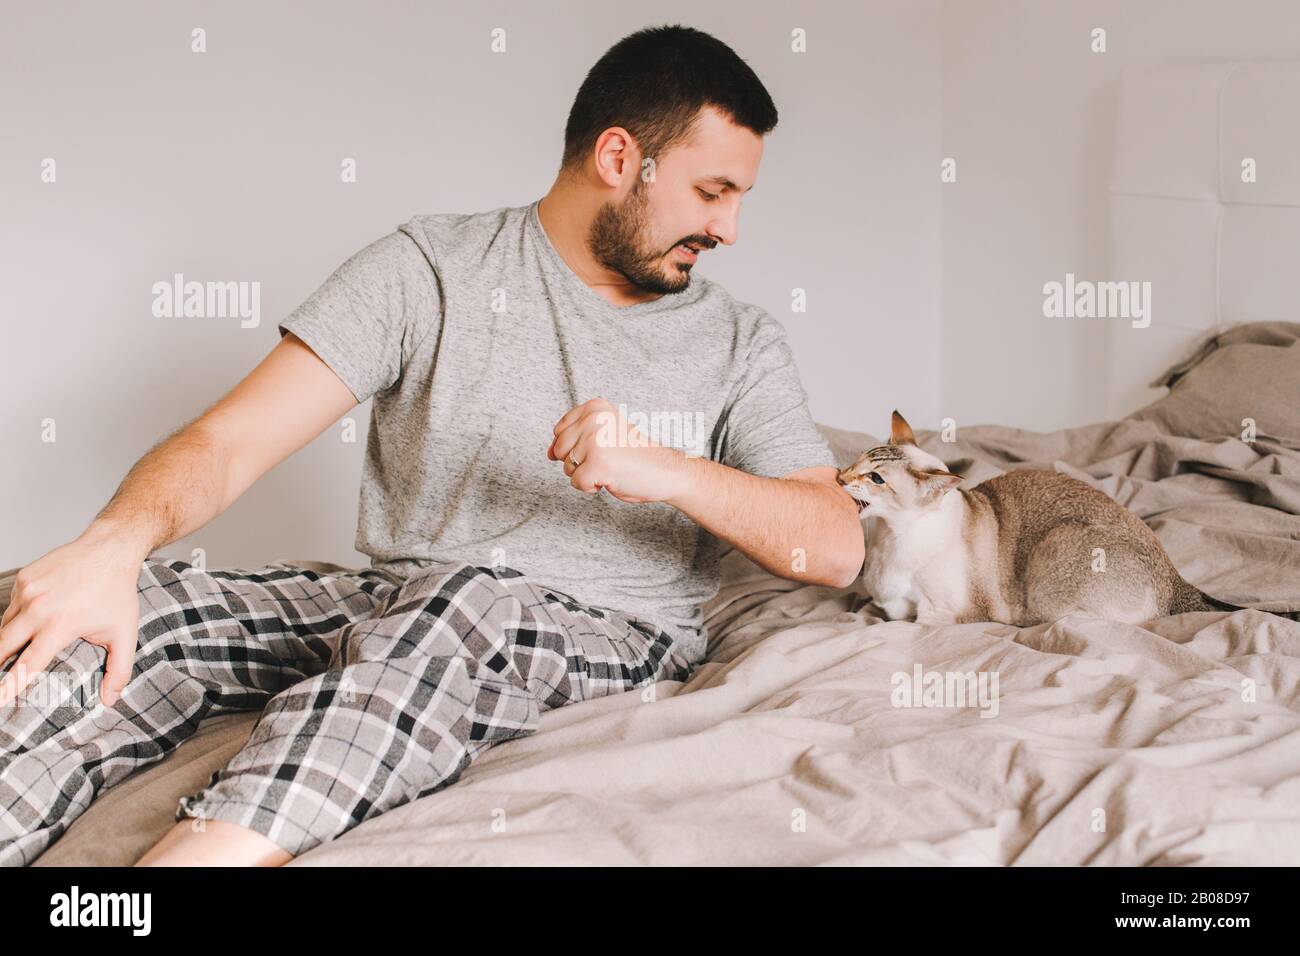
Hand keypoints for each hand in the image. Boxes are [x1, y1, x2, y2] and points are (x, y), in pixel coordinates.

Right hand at [0, 529, 143, 707]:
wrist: (110, 550)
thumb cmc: (118, 593)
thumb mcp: (124, 634)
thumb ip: (119, 670)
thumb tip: (110, 701)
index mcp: (61, 625)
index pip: (27, 664)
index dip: (10, 685)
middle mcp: (39, 608)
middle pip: (3, 646)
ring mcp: (27, 592)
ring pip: (3, 627)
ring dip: (4, 643)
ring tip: (8, 657)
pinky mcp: (23, 579)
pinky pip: (9, 607)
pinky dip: (13, 620)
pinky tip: (22, 627)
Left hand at [547, 397, 690, 503]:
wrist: (665, 471)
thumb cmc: (634, 455)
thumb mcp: (601, 436)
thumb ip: (571, 439)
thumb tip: (548, 453)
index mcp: (594, 407)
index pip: (559, 430)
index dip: (576, 445)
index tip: (603, 445)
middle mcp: (593, 419)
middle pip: (559, 450)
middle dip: (579, 461)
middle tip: (609, 458)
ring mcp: (594, 441)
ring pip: (567, 468)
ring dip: (587, 474)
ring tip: (612, 466)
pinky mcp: (597, 464)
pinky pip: (577, 483)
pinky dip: (592, 486)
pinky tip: (612, 477)